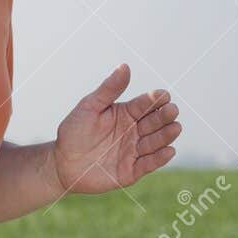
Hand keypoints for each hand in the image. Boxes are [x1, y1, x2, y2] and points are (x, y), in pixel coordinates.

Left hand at [51, 62, 181, 195]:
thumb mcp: (89, 106)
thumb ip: (109, 89)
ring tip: (175, 128)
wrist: (62, 163)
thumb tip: (125, 66)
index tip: (164, 95)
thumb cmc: (74, 131)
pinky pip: (148, 164)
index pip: (145, 104)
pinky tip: (169, 151)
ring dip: (166, 136)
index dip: (155, 100)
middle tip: (172, 110)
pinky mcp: (131, 171)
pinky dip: (159, 158)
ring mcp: (134, 151)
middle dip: (164, 116)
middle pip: (154, 122)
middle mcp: (134, 131)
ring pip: (155, 142)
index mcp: (126, 113)